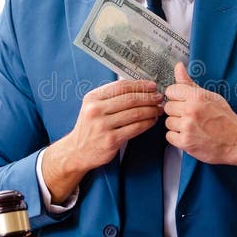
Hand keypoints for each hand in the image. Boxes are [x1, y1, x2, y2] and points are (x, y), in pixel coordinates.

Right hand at [41, 78, 163, 201]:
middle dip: (149, 97)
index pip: (121, 86)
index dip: (140, 85)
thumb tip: (138, 87)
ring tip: (158, 109)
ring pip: (135, 113)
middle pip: (130, 99)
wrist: (77, 151)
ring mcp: (103, 126)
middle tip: (159, 98)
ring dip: (151, 110)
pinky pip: (135, 128)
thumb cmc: (90, 128)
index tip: (152, 86)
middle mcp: (96, 110)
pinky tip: (152, 120)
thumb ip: (111, 96)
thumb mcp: (93, 107)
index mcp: (93, 98)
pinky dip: (147, 123)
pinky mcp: (111, 140)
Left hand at [164, 62, 236, 166]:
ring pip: (168, 122)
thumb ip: (190, 83)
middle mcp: (190, 110)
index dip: (177, 96)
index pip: (171, 91)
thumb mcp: (210, 96)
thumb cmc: (225, 118)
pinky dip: (177, 137)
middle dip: (177, 111)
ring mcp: (187, 127)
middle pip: (168, 107)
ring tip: (191, 126)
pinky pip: (169, 136)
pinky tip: (189, 135)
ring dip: (177, 125)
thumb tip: (178, 66)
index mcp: (197, 97)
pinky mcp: (185, 142)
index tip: (183, 101)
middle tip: (190, 115)